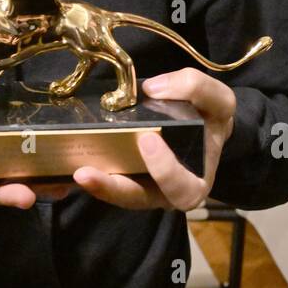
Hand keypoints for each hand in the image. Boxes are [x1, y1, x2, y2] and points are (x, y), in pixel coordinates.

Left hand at [74, 69, 235, 211]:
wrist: (204, 124)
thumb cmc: (210, 117)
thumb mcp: (218, 100)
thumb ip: (196, 88)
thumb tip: (153, 88)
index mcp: (195, 181)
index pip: (182, 188)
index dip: (165, 170)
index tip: (147, 139)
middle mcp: (165, 192)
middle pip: (139, 199)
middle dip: (114, 188)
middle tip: (88, 172)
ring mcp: (142, 186)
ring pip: (116, 195)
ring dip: (95, 186)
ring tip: (76, 172)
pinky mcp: (123, 176)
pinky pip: (105, 182)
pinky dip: (88, 178)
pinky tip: (69, 165)